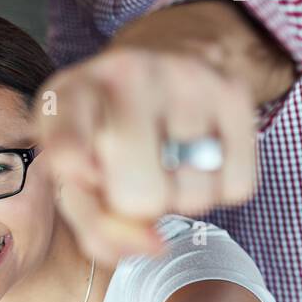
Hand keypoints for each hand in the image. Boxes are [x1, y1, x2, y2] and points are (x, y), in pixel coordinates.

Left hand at [36, 47, 256, 263]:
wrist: (165, 55)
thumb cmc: (108, 131)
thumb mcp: (78, 171)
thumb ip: (97, 225)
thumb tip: (155, 246)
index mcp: (68, 93)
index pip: (66, 152)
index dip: (79, 179)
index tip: (87, 176)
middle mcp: (124, 74)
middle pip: (139, 196)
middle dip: (138, 207)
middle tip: (133, 179)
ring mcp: (183, 79)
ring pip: (193, 196)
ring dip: (180, 197)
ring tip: (166, 161)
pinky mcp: (233, 91)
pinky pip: (236, 186)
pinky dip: (219, 188)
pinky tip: (199, 156)